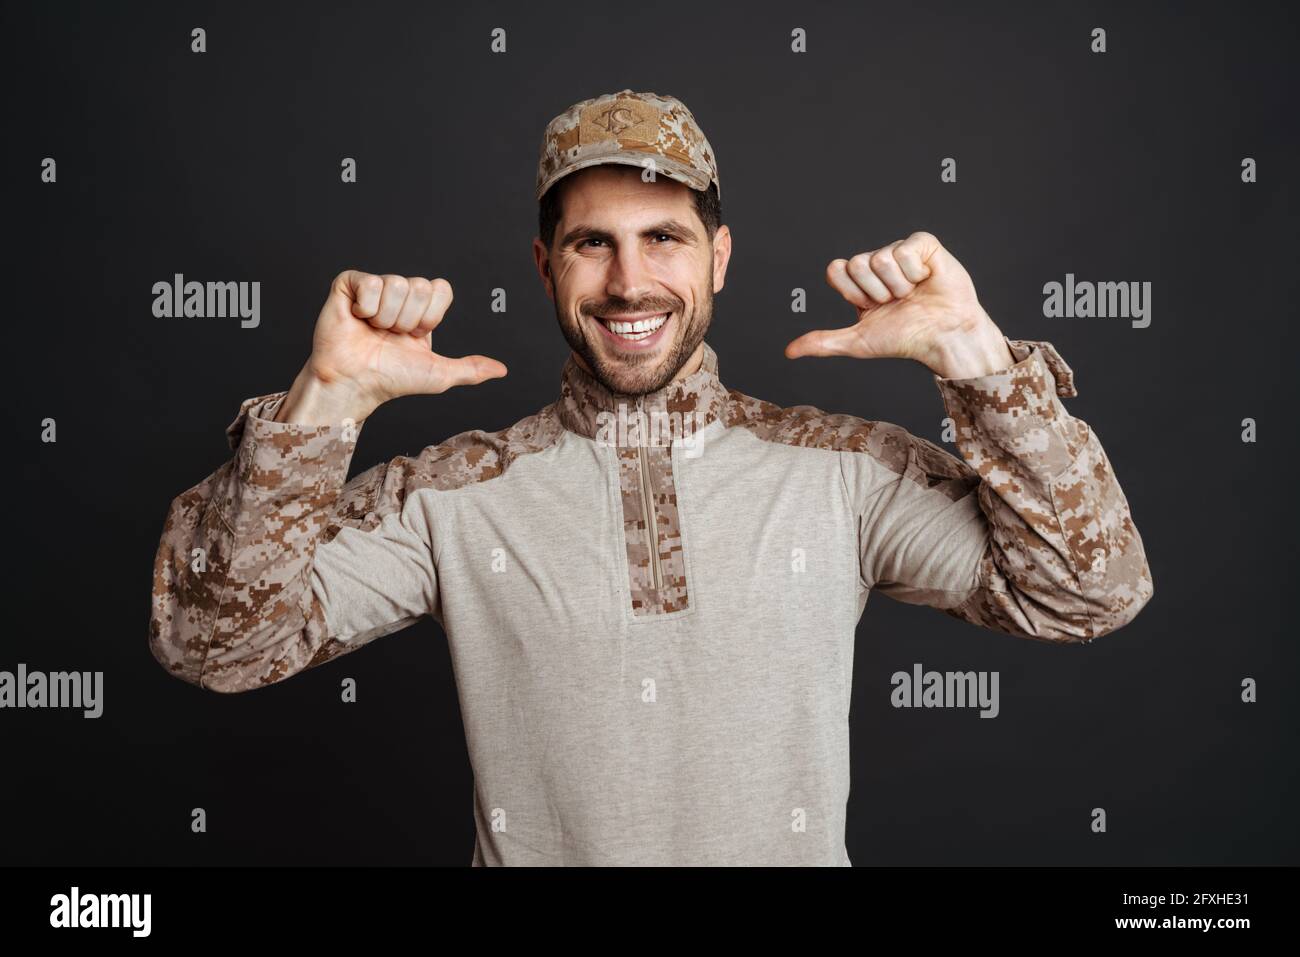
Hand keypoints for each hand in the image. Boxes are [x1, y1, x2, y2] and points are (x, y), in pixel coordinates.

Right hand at [277, 270, 507, 424]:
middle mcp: (399, 296)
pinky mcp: (349, 285)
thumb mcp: (438, 374)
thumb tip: (501, 370)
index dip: (431, 314)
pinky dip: (367, 308)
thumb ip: (470, 369)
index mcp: (420, 310)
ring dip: (387, 317)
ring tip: (374, 331)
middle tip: (391, 335)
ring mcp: (374, 288)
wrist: (356, 382)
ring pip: (396, 284)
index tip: (417, 335)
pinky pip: (370, 282)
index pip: (441, 288)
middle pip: (420, 285)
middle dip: (408, 319)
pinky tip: (358, 319)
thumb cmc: (392, 379)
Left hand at [784, 231, 1013, 378]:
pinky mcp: (923, 245)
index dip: (853, 291)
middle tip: (897, 302)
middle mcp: (878, 265)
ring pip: (880, 258)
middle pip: (856, 263)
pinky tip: (927, 280)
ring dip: (897, 285)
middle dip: (876, 291)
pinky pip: (904, 249)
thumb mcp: (858, 342)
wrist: (943, 336)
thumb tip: (789, 351)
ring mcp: (900, 252)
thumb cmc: (905, 339)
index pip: (836, 270)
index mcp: (860, 283)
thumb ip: (823, 342)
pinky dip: (915, 273)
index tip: (870, 306)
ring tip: (914, 294)